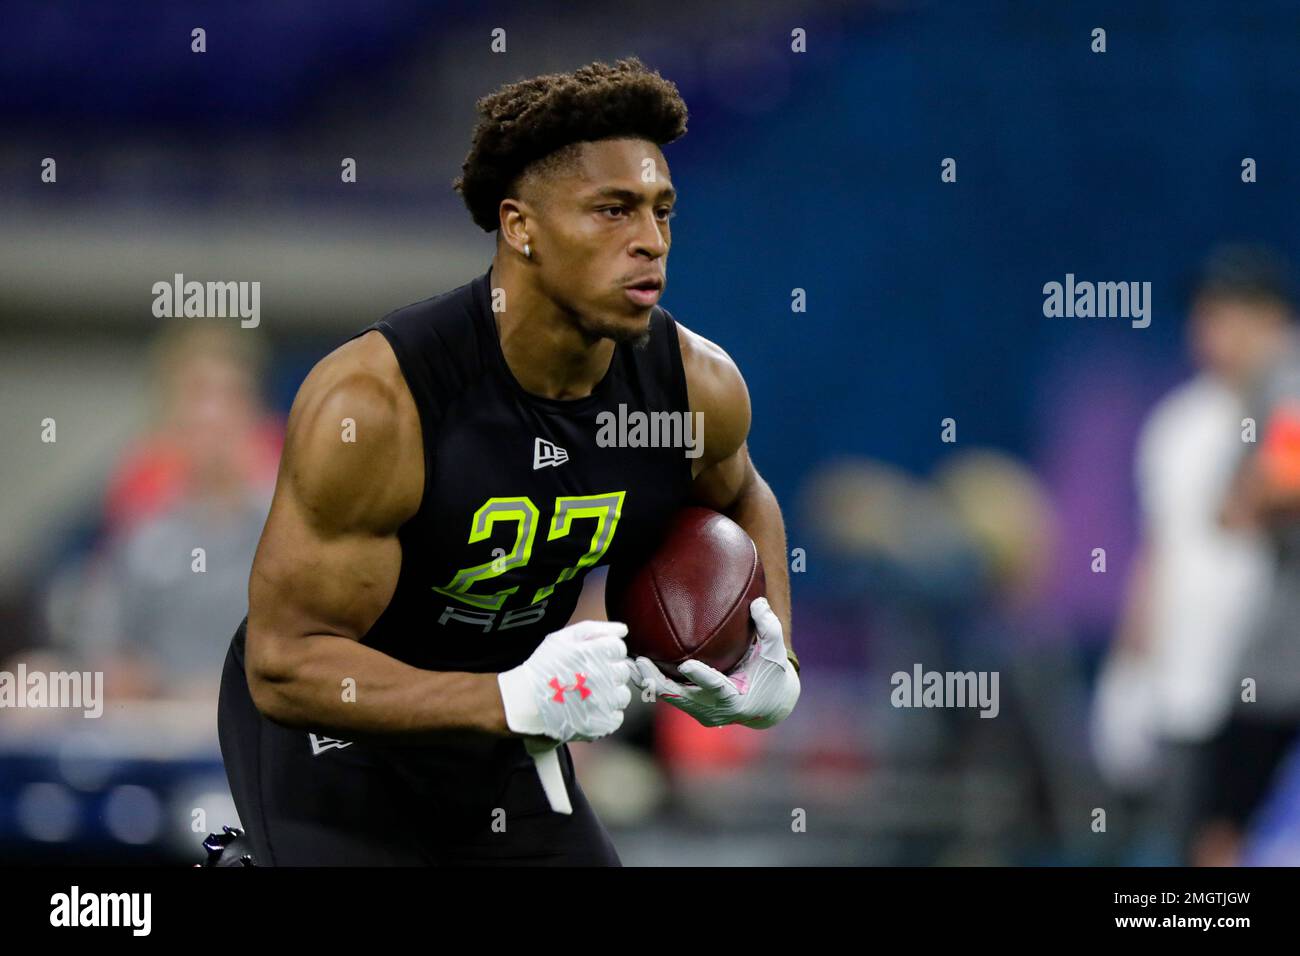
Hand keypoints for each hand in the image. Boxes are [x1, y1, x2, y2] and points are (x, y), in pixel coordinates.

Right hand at [497, 619, 634, 743]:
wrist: (525, 703)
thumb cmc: (542, 668)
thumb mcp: (562, 638)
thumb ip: (596, 629)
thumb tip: (623, 630)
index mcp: (596, 652)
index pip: (619, 648)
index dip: (605, 652)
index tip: (591, 659)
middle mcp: (604, 676)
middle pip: (623, 671)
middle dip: (608, 672)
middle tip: (586, 677)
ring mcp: (605, 701)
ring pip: (623, 695)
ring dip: (609, 694)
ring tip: (587, 694)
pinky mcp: (602, 723)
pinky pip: (617, 716)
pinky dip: (605, 715)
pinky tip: (588, 709)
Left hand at [631, 597, 799, 728]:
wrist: (767, 707)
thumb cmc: (772, 676)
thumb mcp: (774, 654)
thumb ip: (768, 628)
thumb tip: (757, 602)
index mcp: (737, 698)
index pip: (718, 687)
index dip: (702, 677)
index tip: (687, 665)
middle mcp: (715, 709)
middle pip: (681, 697)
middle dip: (659, 681)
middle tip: (641, 662)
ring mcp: (701, 712)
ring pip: (669, 698)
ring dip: (647, 681)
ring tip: (627, 662)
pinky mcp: (691, 709)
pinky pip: (668, 695)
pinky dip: (651, 681)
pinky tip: (634, 665)